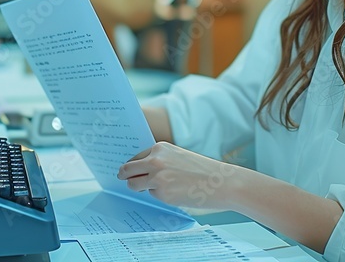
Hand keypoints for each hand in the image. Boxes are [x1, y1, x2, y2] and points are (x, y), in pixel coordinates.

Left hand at [116, 142, 239, 209]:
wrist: (222, 182)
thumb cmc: (203, 171)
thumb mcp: (179, 157)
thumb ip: (160, 161)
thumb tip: (141, 171)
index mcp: (160, 148)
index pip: (135, 157)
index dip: (131, 165)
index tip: (124, 170)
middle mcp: (155, 160)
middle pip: (127, 169)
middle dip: (124, 176)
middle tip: (121, 178)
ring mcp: (157, 177)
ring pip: (134, 184)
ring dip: (140, 188)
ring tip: (159, 188)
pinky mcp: (162, 193)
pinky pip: (151, 195)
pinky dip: (159, 196)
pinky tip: (175, 194)